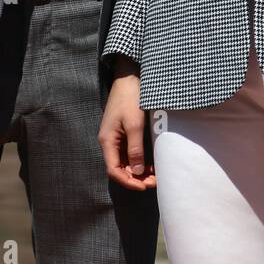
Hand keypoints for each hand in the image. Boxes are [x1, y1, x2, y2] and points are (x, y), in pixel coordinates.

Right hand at [98, 58, 154, 190]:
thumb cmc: (131, 99)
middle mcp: (110, 142)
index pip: (114, 171)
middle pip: (120, 168)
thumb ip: (135, 149)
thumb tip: (137, 172)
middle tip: (154, 182)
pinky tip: (152, 163)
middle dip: (136, 178)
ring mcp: (116, 137)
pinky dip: (140, 160)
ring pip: (126, 162)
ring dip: (139, 171)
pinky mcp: (124, 132)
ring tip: (155, 175)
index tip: (145, 186)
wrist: (130, 77)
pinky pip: (130, 152)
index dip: (128, 182)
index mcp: (108, 141)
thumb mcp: (134, 125)